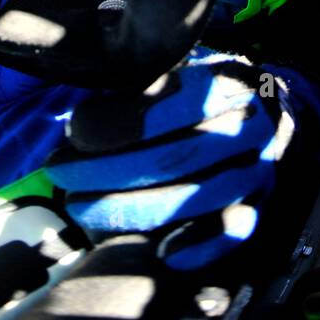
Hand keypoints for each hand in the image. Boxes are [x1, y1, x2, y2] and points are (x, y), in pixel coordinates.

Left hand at [47, 48, 319, 269]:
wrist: (253, 113)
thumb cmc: (192, 89)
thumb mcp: (172, 68)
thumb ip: (140, 84)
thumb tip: (80, 123)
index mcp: (230, 79)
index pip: (174, 104)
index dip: (122, 121)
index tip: (74, 129)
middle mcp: (252, 125)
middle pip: (178, 156)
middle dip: (109, 170)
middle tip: (60, 172)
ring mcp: (258, 169)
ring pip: (197, 197)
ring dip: (131, 209)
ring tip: (78, 206)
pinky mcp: (255, 206)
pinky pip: (230, 232)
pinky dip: (197, 245)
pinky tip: (160, 251)